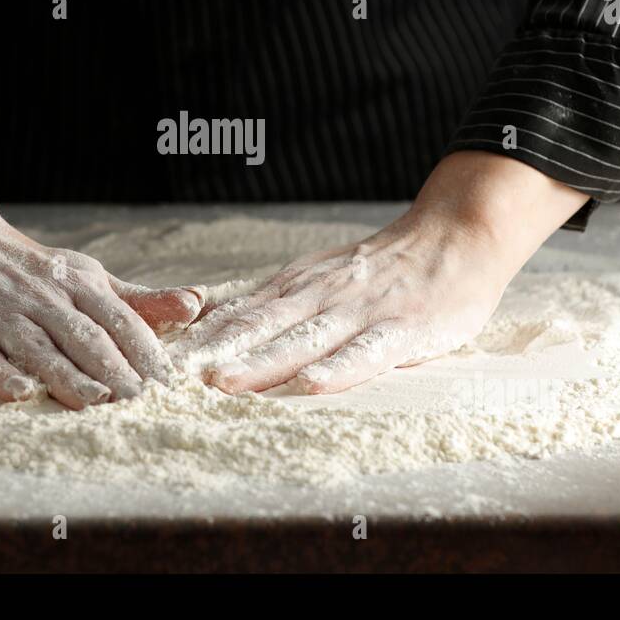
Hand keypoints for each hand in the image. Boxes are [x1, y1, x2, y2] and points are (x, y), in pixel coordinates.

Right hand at [0, 141, 202, 408]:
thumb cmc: (29, 269)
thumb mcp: (84, 275)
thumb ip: (137, 299)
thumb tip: (195, 304)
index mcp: (76, 282)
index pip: (119, 320)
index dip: (145, 353)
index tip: (169, 385)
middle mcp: (38, 295)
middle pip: (83, 336)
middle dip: (115, 369)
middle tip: (141, 405)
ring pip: (36, 346)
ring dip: (67, 375)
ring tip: (96, 401)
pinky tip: (20, 392)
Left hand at [169, 151, 589, 394]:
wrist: (456, 234)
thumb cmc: (387, 265)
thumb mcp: (323, 273)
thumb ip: (280, 300)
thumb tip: (220, 323)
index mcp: (302, 285)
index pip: (243, 315)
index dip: (202, 340)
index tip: (162, 362)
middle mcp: (324, 296)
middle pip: (262, 329)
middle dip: (216, 354)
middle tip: (176, 378)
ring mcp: (363, 312)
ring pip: (304, 341)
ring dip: (262, 363)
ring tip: (224, 384)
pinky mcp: (403, 328)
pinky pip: (366, 353)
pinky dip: (338, 368)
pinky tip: (312, 384)